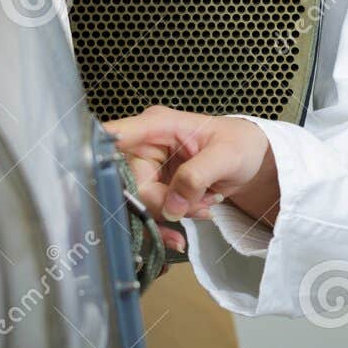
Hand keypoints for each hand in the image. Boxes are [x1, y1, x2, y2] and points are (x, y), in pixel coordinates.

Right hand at [103, 106, 279, 254]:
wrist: (250, 160)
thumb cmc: (240, 145)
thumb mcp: (227, 155)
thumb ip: (197, 176)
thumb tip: (172, 205)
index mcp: (158, 125)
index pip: (116, 135)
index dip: (98, 154)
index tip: (98, 177)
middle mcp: (145, 145)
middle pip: (128, 183)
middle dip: (161, 203)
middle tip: (198, 206)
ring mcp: (147, 168)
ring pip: (139, 203)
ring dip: (172, 213)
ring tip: (206, 205)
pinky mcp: (152, 187)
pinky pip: (149, 211)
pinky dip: (170, 222)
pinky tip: (195, 217)